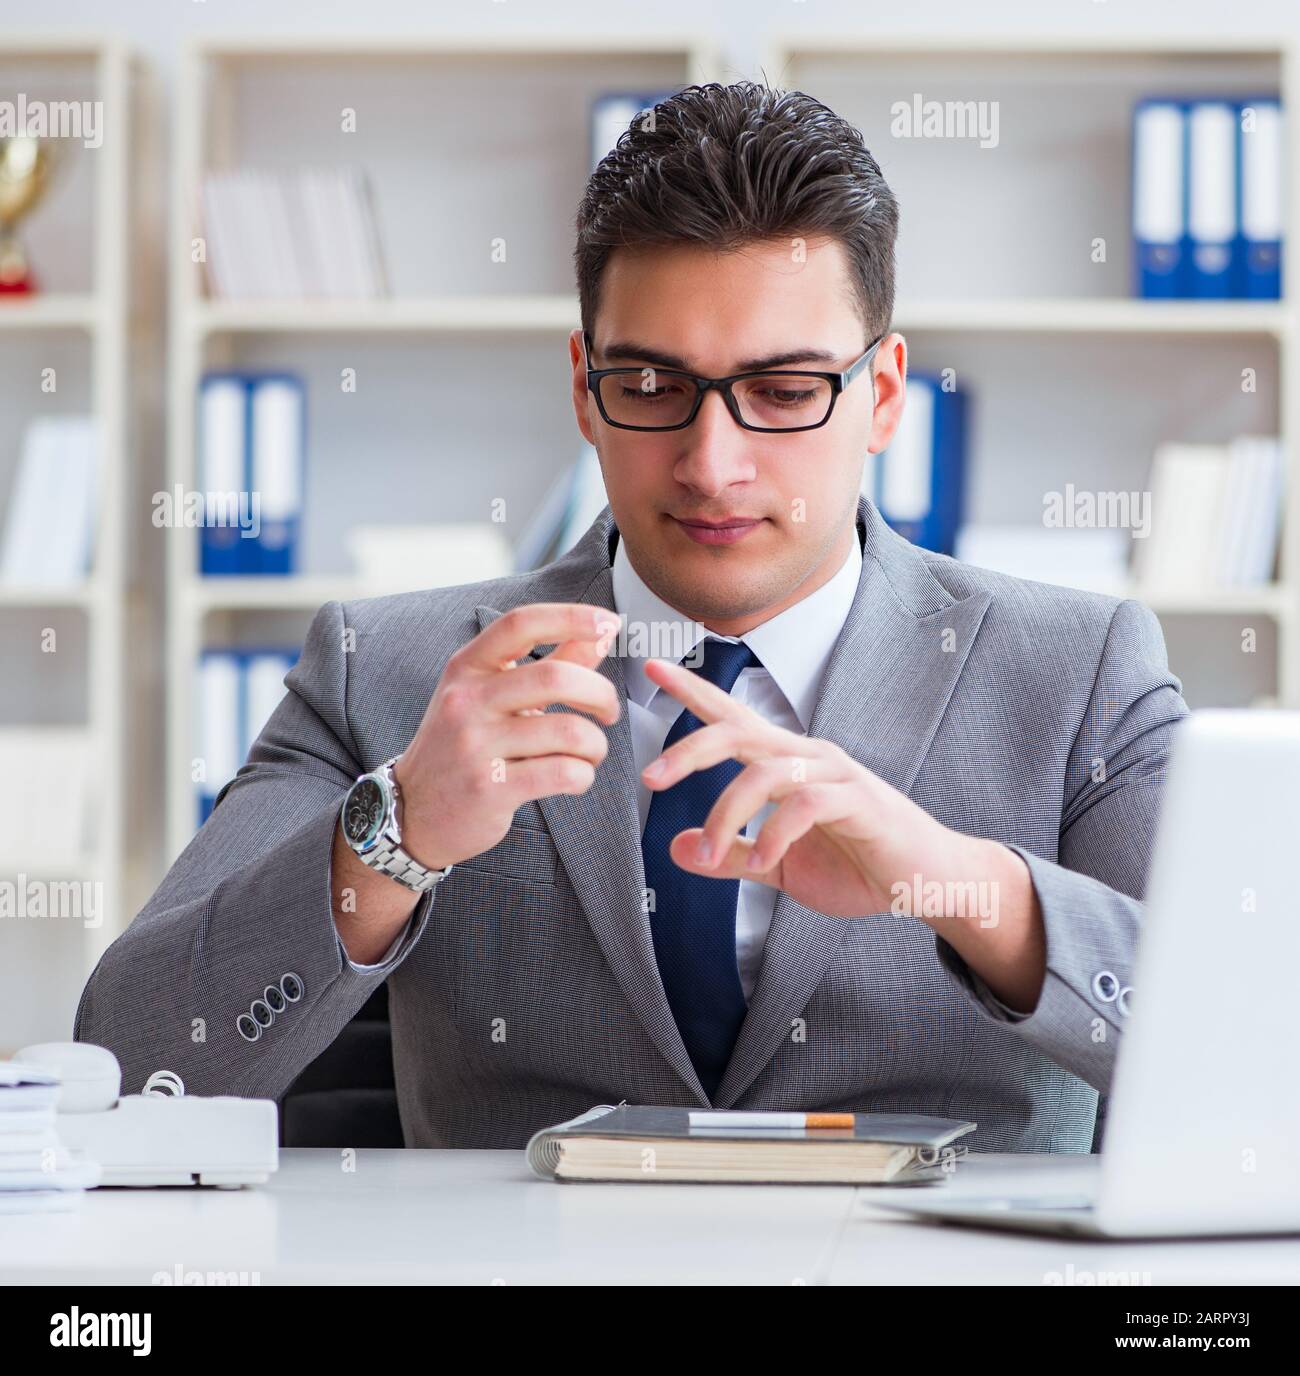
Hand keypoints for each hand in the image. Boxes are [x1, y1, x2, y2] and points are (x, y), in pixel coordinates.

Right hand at [392, 603, 621, 869]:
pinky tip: (575, 777)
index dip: (571, 617)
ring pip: (569, 732)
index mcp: (468, 668)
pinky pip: (563, 773)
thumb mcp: (490, 695)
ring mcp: (475, 745)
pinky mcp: (490, 788)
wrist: (413, 810)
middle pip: (556, 677)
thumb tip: (600, 633)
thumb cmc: (462, 745)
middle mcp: (468, 701)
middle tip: (608, 711)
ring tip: (589, 753)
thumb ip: (548, 663)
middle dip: (601, 693)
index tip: (608, 622)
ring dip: (595, 745)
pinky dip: (583, 775)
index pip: (521, 624)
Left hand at [640, 656, 1002, 921]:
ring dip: (727, 815)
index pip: (733, 718)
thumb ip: (731, 855)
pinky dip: (774, 835)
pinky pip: (805, 804)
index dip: (693, 692)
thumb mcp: (780, 867)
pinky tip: (764, 862)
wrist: (927, 884)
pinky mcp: (859, 801)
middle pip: (738, 731)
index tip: (652, 669)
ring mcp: (835, 775)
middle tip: (650, 777)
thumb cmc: (859, 866)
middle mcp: (808, 757)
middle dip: (690, 749)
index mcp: (787, 763)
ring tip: (710, 855)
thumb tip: (676, 848)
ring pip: (765, 771)